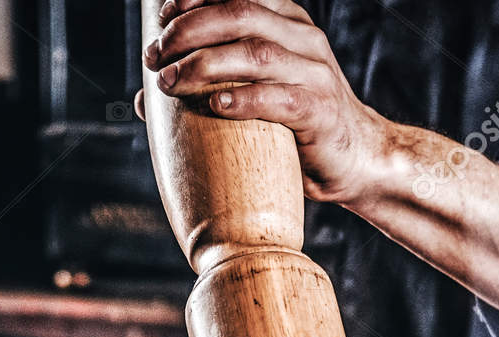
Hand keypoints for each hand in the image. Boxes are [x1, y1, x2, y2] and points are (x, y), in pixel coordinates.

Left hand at [141, 0, 390, 205]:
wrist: (354, 159)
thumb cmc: (293, 126)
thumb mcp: (253, 92)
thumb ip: (206, 86)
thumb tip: (143, 98)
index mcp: (286, 22)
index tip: (162, 17)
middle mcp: (302, 39)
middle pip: (240, 14)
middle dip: (189, 29)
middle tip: (155, 56)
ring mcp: (314, 73)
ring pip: (254, 53)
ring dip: (203, 64)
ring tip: (169, 82)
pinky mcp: (319, 111)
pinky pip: (277, 99)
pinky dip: (242, 100)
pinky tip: (214, 105)